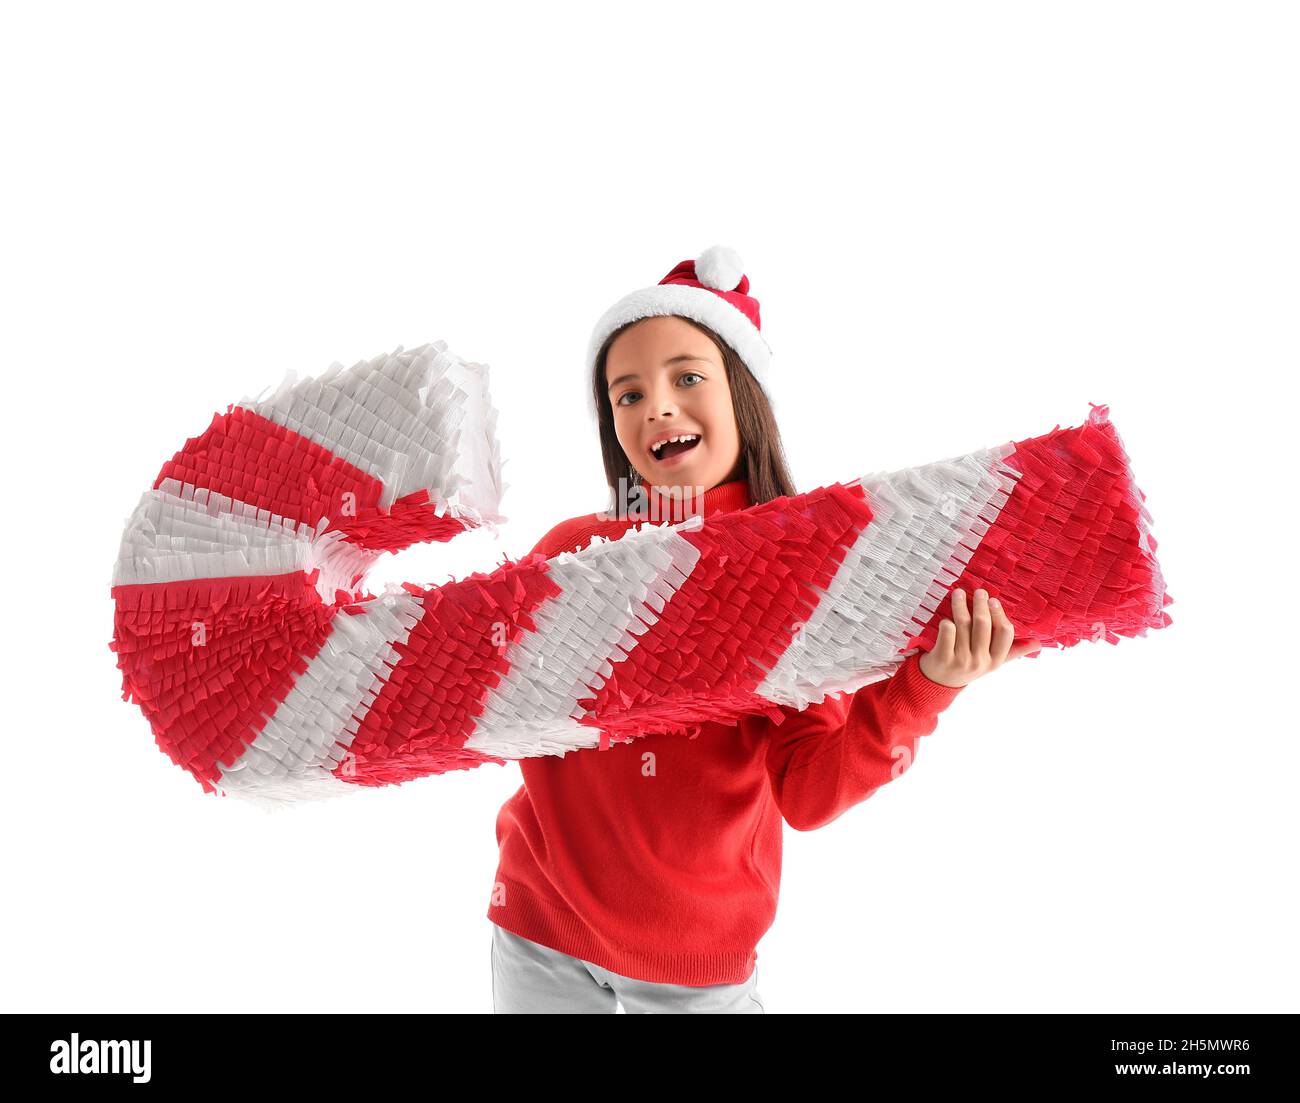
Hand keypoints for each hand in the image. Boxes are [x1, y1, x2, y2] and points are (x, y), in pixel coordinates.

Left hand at [918, 587, 1043, 688]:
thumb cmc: (969, 665)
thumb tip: (1038, 643)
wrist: (939, 683)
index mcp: (995, 660)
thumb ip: (1013, 651)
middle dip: (981, 604)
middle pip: (983, 624)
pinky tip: (945, 618)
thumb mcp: (992, 662)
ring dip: (960, 605)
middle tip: (979, 592)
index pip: (1005, 633)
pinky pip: (947, 631)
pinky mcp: (943, 658)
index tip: (994, 600)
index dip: (999, 614)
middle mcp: (980, 661)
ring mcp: (961, 660)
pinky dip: (946, 622)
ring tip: (958, 593)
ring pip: (963, 624)